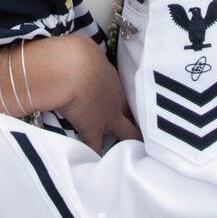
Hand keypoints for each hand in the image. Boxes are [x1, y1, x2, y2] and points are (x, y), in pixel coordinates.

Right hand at [47, 37, 141, 153]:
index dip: (131, 104)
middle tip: (148, 137)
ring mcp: (107, 118)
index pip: (128, 95)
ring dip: (128, 146)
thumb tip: (81, 48)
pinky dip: (96, 159)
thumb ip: (86, 52)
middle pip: (135, 115)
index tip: (134, 110)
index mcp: (115, 79)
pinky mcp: (93, 130)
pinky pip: (96, 149)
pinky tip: (102, 170)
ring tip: (135, 158)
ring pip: (126, 135)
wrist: (68, 67)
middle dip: (141, 125)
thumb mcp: (84, 47)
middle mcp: (117, 100)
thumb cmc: (75, 52)